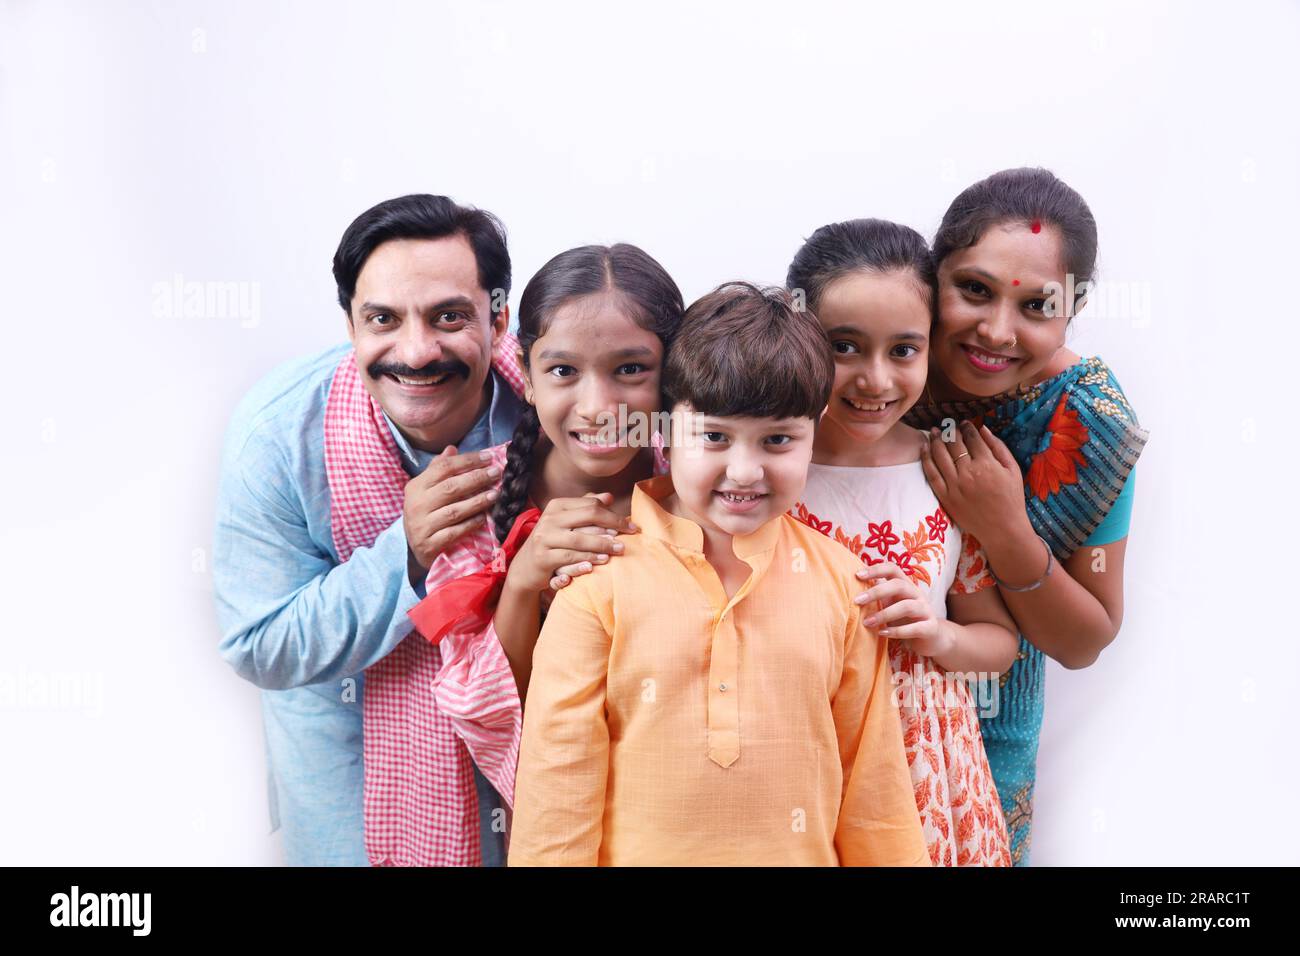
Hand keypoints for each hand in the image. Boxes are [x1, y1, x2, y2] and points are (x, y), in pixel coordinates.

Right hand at [403, 446, 502, 577]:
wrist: (412, 547)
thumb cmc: (424, 512)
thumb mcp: (425, 490)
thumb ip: (438, 469)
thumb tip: (452, 449)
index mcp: (416, 487)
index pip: (443, 468)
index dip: (467, 461)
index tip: (489, 457)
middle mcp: (417, 505)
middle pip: (450, 487)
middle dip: (476, 478)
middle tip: (496, 473)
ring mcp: (422, 526)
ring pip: (454, 511)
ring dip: (477, 502)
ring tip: (495, 494)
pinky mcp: (430, 545)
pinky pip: (454, 533)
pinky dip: (470, 525)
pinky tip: (484, 518)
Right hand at [506, 492, 636, 594]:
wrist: (526, 567)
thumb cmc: (553, 542)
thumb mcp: (567, 522)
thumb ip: (586, 508)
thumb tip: (609, 496)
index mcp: (557, 506)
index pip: (591, 505)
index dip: (613, 515)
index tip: (630, 526)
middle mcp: (549, 519)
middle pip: (588, 517)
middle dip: (612, 526)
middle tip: (629, 536)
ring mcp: (544, 538)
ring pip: (579, 540)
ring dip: (602, 545)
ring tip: (618, 550)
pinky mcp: (542, 558)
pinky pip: (568, 558)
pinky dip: (585, 561)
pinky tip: (599, 563)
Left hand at [854, 561, 953, 659]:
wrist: (931, 638)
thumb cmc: (904, 619)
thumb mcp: (891, 603)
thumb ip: (878, 594)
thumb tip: (851, 583)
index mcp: (906, 585)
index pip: (893, 569)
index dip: (876, 569)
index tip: (857, 575)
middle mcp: (917, 594)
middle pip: (899, 585)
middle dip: (877, 592)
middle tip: (857, 601)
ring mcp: (926, 610)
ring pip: (907, 606)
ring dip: (884, 614)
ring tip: (867, 623)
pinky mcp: (930, 628)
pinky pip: (915, 628)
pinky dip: (897, 631)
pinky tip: (882, 634)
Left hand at [920, 420, 1028, 544]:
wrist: (1003, 529)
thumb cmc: (1011, 499)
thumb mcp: (1013, 470)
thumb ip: (999, 447)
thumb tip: (984, 429)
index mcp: (987, 464)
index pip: (972, 438)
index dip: (967, 427)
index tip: (964, 423)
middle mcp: (968, 473)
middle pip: (954, 444)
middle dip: (949, 431)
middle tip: (947, 425)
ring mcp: (954, 485)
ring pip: (940, 455)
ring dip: (935, 440)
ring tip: (933, 431)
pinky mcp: (945, 497)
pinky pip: (931, 474)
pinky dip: (926, 458)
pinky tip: (924, 448)